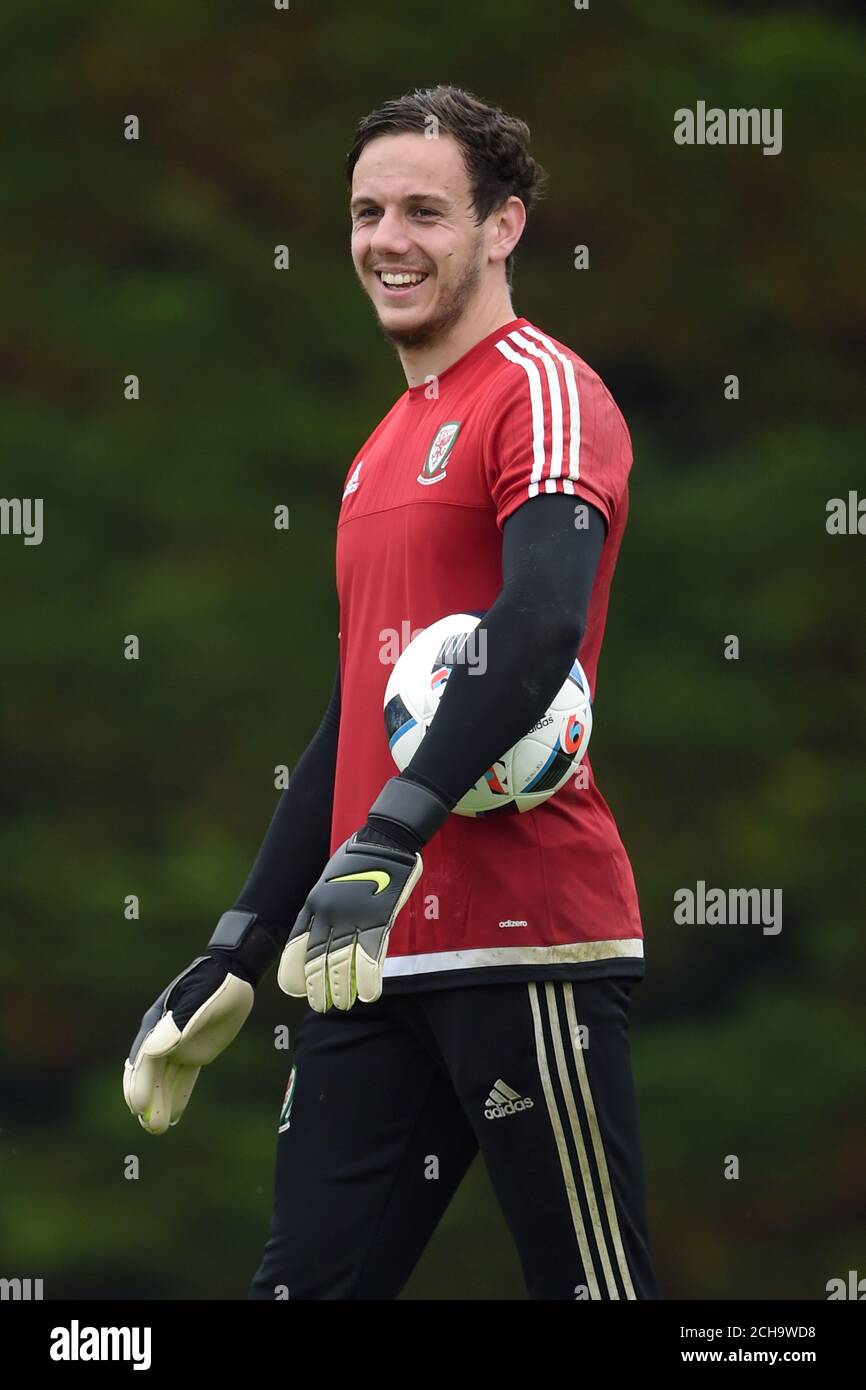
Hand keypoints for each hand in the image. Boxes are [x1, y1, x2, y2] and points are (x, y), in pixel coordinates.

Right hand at [123, 954, 254, 1134]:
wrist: (234, 975)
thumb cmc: (216, 985)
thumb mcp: (200, 1002)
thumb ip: (178, 1026)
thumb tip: (152, 1050)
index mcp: (158, 1025)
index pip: (144, 1060)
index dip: (140, 1084)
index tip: (138, 1107)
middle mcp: (162, 1039)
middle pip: (150, 1075)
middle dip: (148, 1101)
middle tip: (151, 1127)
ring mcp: (177, 1048)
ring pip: (165, 1081)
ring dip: (160, 1104)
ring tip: (159, 1130)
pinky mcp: (193, 1054)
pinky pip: (182, 1079)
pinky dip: (177, 1097)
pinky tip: (174, 1116)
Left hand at [277, 831, 422, 1011]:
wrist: (384, 838)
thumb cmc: (358, 859)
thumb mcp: (328, 881)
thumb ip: (324, 908)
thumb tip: (322, 937)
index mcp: (313, 903)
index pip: (297, 944)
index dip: (294, 971)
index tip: (295, 990)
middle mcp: (328, 912)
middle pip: (317, 959)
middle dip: (317, 987)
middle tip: (321, 1006)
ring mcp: (353, 916)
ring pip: (341, 962)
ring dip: (341, 988)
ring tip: (343, 1005)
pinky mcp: (379, 918)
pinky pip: (371, 956)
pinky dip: (368, 978)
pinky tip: (368, 994)